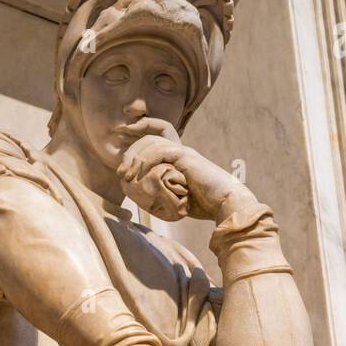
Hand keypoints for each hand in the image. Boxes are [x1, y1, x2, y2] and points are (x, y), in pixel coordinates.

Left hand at [118, 124, 256, 221]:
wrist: (225, 204)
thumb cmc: (202, 205)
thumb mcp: (173, 198)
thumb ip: (158, 192)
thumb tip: (137, 195)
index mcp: (177, 159)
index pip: (152, 144)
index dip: (135, 152)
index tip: (123, 170)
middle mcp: (180, 152)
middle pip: (149, 139)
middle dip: (130, 152)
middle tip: (121, 171)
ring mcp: (183, 152)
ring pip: (152, 143)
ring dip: (134, 158)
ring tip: (126, 174)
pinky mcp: (186, 156)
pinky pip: (160, 151)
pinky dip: (145, 161)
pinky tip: (137, 173)